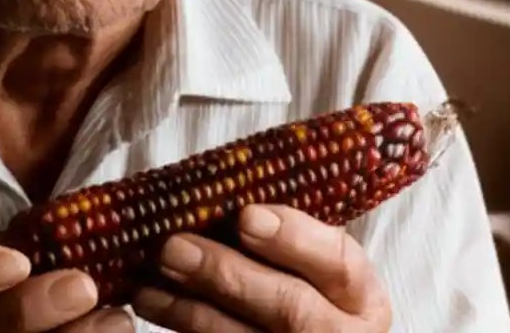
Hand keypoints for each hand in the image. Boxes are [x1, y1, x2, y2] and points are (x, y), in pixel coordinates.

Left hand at [132, 205, 391, 332]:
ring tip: (148, 283)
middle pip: (290, 308)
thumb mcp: (305, 261)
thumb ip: (276, 234)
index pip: (339, 262)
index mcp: (361, 297)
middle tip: (173, 248)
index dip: (293, 238)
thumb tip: (212, 191)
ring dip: (190, 311)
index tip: (245, 216)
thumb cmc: (292, 283)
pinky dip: (184, 330)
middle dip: (227, 275)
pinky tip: (154, 306)